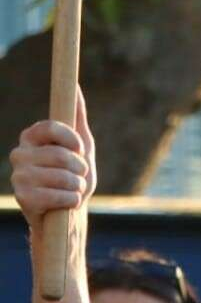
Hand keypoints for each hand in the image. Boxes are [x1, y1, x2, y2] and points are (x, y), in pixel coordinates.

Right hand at [9, 89, 96, 236]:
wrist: (66, 215)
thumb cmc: (74, 177)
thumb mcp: (80, 146)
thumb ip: (76, 117)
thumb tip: (75, 87)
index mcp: (31, 137)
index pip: (52, 127)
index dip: (73, 141)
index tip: (79, 150)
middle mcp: (19, 153)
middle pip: (62, 155)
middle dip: (80, 170)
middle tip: (77, 177)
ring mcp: (18, 176)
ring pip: (64, 177)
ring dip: (78, 187)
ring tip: (71, 190)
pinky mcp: (23, 197)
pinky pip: (60, 196)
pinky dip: (72, 201)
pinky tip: (65, 203)